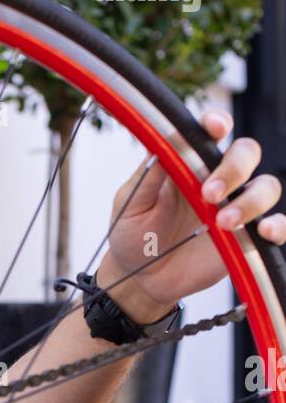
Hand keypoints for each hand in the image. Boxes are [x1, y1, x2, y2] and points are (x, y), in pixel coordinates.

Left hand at [102, 109, 285, 315]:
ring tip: (222, 222)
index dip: (218, 123)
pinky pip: (278, 225)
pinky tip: (264, 230)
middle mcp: (219, 180)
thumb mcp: (131, 203)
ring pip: (267, 186)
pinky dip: (278, 225)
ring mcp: (236, 207)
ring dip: (251, 200)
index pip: (212, 132)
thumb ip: (147, 173)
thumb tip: (160, 141)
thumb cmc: (134, 234)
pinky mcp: (247, 238)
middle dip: (234, 168)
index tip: (215, 128)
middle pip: (247, 153)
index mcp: (190, 163)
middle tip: (209, 194)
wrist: (142, 279)